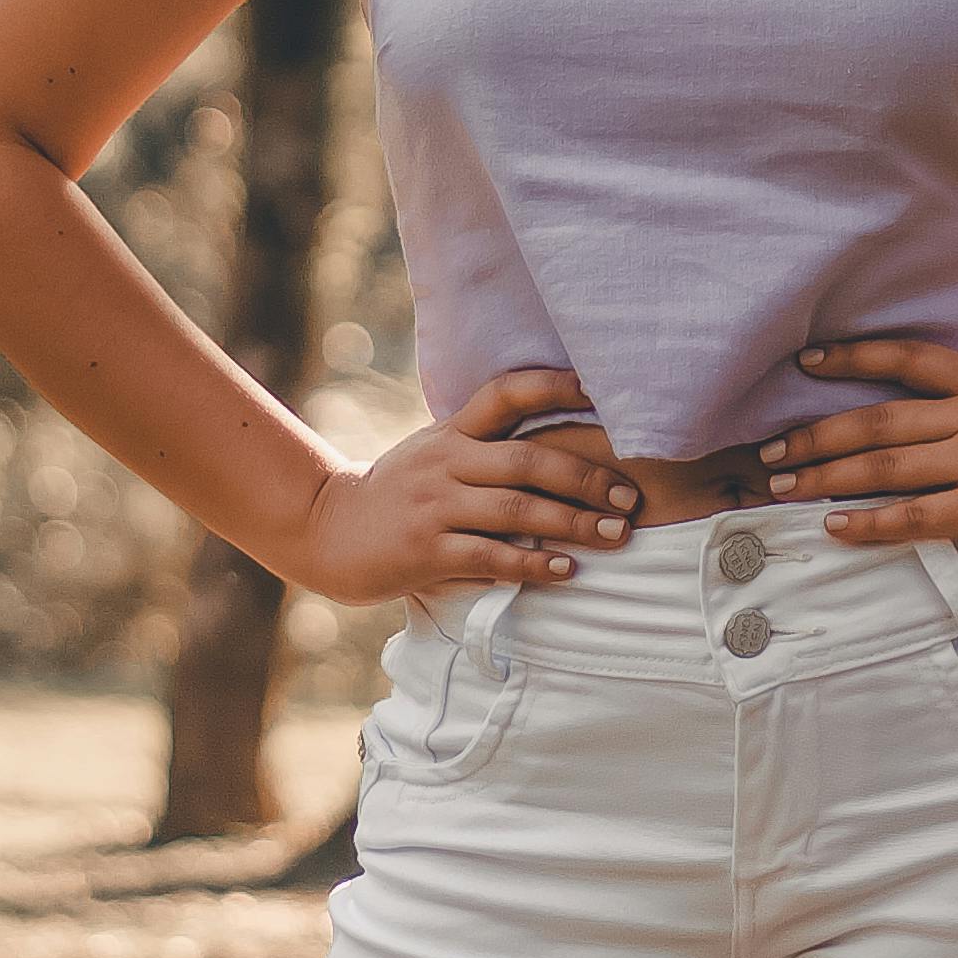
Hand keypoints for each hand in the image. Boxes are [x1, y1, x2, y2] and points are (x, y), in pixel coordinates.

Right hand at [287, 367, 643, 603]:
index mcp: (452, 432)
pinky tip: (566, 570)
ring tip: (616, 535)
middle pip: (527, 460)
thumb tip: (562, 443)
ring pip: (516, 510)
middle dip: (586, 478)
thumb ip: (485, 446)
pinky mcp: (425, 550)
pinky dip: (531, 564)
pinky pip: (488, 556)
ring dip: (573, 523)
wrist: (328, 531)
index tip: (600, 390)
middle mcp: (446, 461)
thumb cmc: (399, 493)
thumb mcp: (436, 453)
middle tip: (630, 497)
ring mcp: (434, 506)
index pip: (506, 394)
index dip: (553, 386)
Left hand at [757, 337, 957, 561]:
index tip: (808, 361)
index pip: (909, 359)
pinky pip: (915, 517)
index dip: (853, 356)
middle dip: (814, 434)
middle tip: (768, 452)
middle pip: (876, 418)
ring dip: (824, 476)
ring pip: (883, 465)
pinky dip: (870, 524)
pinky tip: (836, 529)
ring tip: (781, 489)